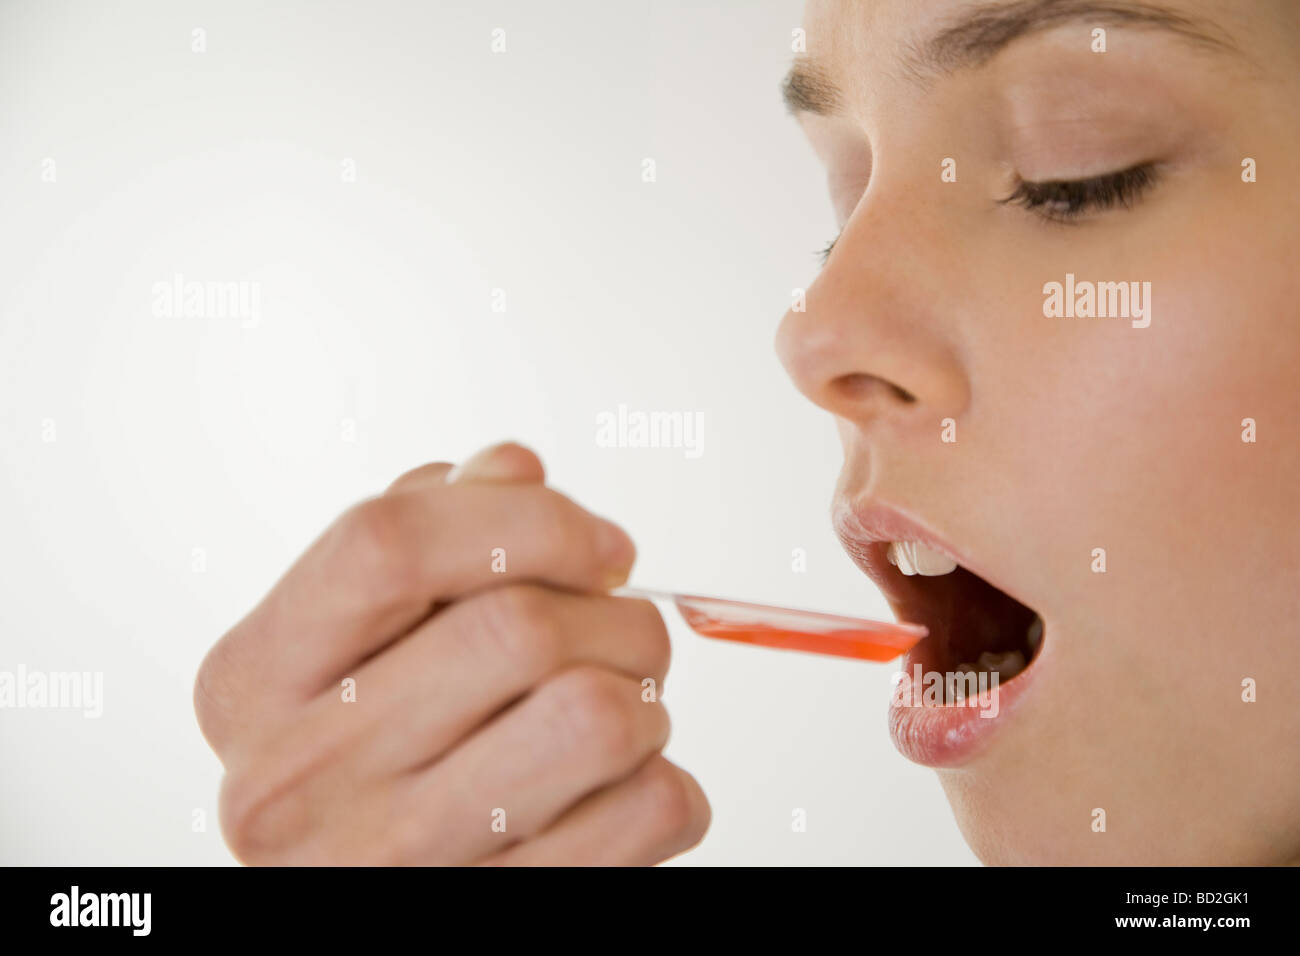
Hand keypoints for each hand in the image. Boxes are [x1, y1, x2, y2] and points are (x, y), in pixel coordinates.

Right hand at [194, 441, 709, 863]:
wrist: (356, 898)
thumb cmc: (361, 754)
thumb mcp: (347, 640)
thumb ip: (424, 535)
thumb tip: (514, 472)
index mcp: (255, 680)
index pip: (389, 546)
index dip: (527, 519)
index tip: (599, 544)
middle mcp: (303, 777)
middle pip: (516, 628)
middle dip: (613, 611)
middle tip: (621, 627)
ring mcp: (396, 863)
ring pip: (596, 718)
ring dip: (642, 695)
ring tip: (617, 705)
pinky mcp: (496, 915)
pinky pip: (648, 811)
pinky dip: (665, 780)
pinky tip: (616, 783)